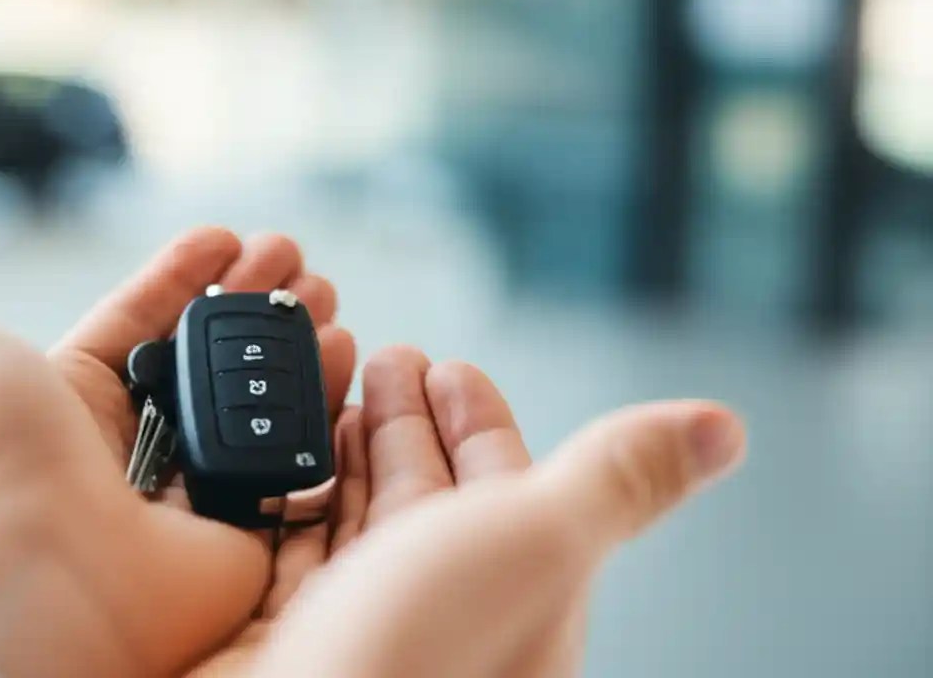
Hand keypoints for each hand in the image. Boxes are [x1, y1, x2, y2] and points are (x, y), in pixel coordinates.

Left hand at [0, 223, 354, 676]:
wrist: (26, 559)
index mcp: (59, 403)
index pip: (138, 323)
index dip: (183, 275)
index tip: (229, 235)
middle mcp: (124, 454)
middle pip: (206, 363)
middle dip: (254, 304)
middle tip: (299, 262)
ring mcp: (183, 498)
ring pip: (255, 410)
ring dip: (295, 351)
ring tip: (329, 302)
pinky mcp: (239, 541)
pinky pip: (291, 471)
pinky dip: (322, 420)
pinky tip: (343, 364)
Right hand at [194, 347, 745, 676]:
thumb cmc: (416, 663)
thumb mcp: (541, 545)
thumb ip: (617, 481)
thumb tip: (722, 428)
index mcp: (517, 595)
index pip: (508, 489)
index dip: (481, 421)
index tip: (451, 368)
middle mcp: (439, 615)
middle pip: (429, 497)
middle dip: (410, 421)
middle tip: (390, 360)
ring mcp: (358, 627)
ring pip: (362, 521)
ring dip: (350, 451)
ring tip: (339, 396)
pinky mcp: (286, 635)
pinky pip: (296, 546)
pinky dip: (294, 496)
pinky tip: (287, 469)